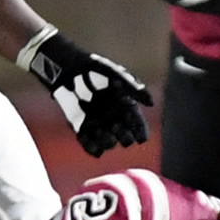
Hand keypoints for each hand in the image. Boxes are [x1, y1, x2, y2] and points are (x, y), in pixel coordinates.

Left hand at [26, 33, 152, 157]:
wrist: (68, 70)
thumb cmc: (94, 70)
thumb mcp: (117, 75)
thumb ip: (134, 88)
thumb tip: (151, 103)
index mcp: (125, 106)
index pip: (137, 123)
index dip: (141, 131)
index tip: (141, 138)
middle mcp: (113, 117)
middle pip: (125, 136)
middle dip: (125, 137)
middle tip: (120, 129)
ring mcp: (98, 124)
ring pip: (108, 142)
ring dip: (109, 143)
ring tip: (107, 137)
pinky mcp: (81, 128)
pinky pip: (89, 144)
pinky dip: (92, 149)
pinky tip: (95, 149)